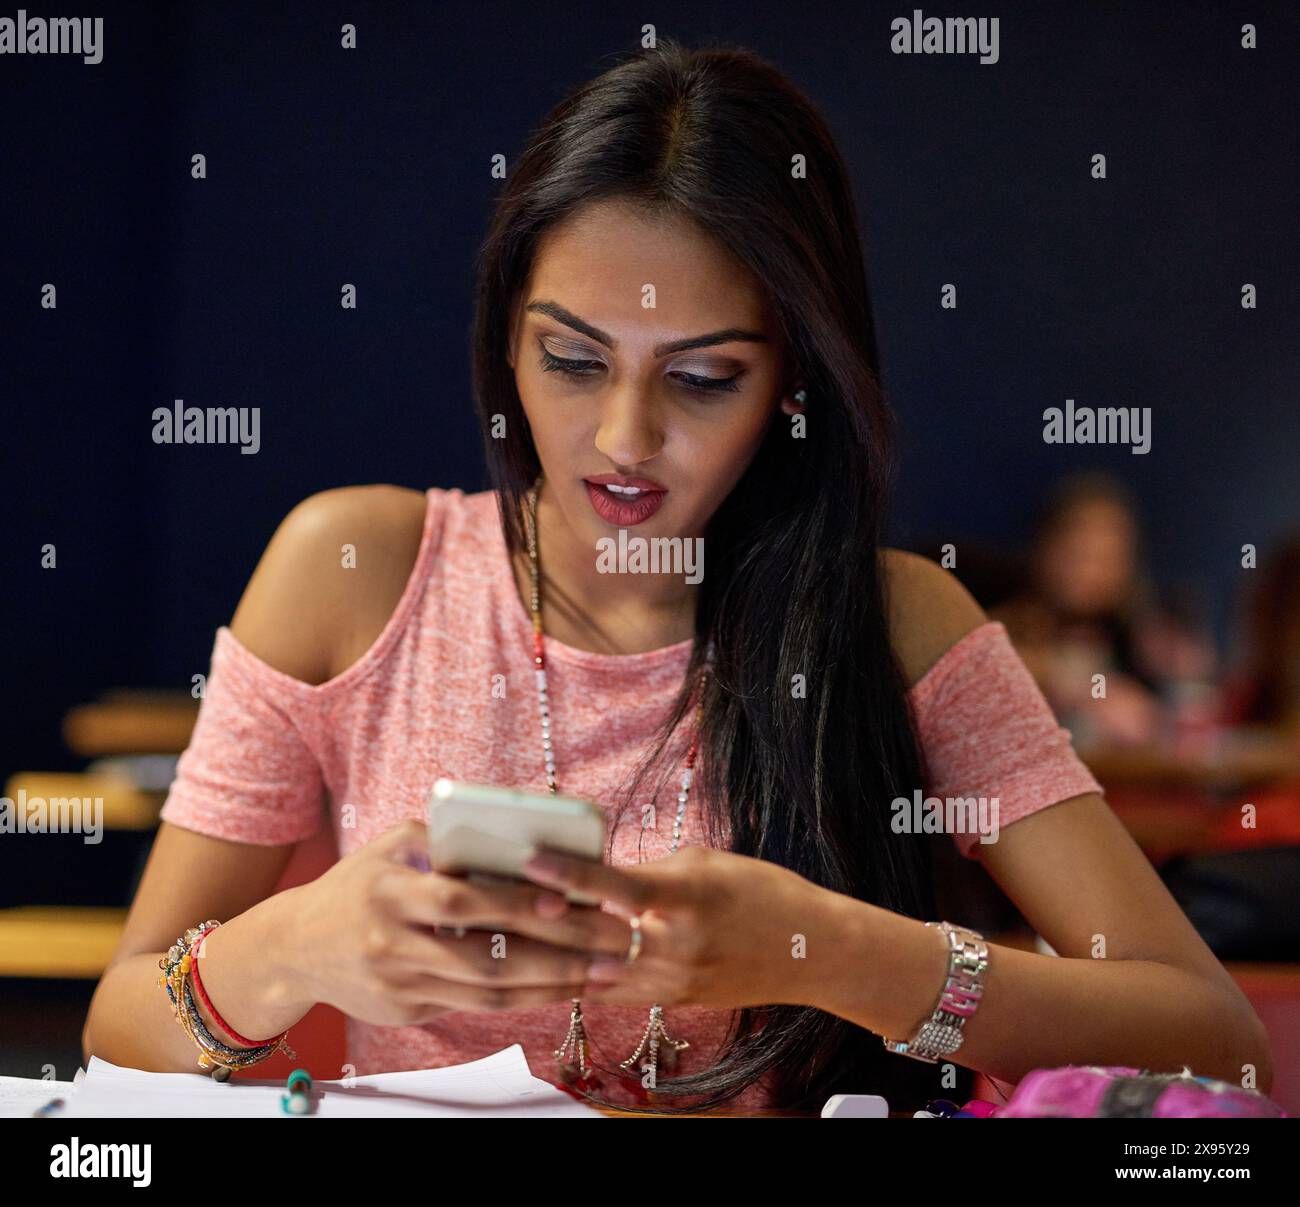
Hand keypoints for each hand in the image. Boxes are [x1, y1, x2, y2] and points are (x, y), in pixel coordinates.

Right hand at [284, 819, 635, 1026]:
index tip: (564, 898)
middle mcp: (392, 944)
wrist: (296, 947)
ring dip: (552, 985)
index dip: (511, 902)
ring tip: (602, 973)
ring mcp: (399, 985)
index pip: (458, 901)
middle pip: (484, 958)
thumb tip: (517, 841)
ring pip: (487, 994)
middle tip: (612, 944)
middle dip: (556, 954)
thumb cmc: (361, 882)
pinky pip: (475, 1007)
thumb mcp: (393, 845)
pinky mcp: (407, 1013)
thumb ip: (447, 839)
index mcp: (389, 892)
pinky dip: (523, 998)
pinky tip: (563, 987)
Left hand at [519, 844, 836, 1010]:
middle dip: (535, 922)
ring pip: (589, 972)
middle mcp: (672, 947)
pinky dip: (569, 977)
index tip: (526, 857)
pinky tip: (531, 968)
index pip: (614, 886)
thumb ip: (646, 872)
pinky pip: (606, 991)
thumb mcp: (704, 864)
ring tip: (494, 937)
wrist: (810, 952)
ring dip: (543, 956)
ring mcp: (669, 982)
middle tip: (485, 904)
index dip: (568, 873)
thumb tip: (592, 876)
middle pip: (591, 938)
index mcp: (684, 900)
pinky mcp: (668, 1000)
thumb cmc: (761, 893)